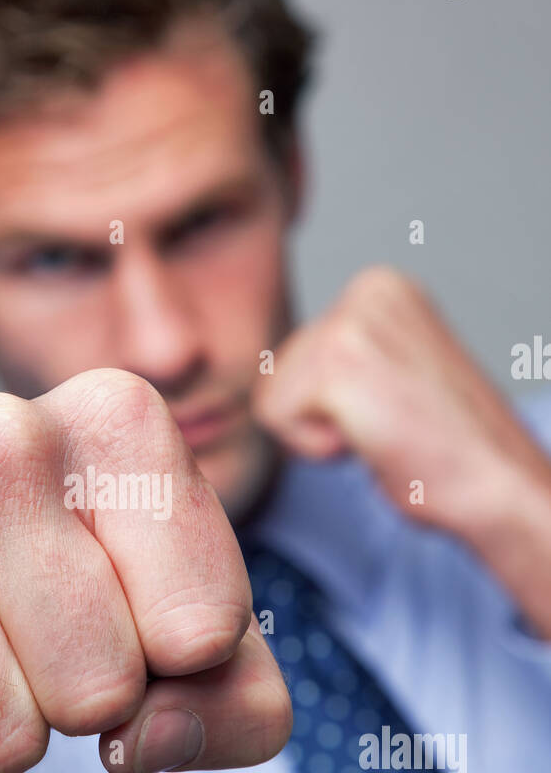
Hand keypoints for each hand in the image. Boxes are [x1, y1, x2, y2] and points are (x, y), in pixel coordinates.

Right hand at [0, 369, 291, 772]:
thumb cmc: (85, 592)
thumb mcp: (203, 637)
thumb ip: (237, 703)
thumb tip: (143, 740)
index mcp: (120, 422)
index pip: (203, 630)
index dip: (178, 664)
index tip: (133, 611)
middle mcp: (6, 434)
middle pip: (102, 689)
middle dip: (83, 702)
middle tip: (43, 638)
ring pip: (1, 739)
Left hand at [253, 265, 549, 534]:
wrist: (501, 486)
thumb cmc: (449, 451)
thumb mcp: (389, 377)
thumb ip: (341, 361)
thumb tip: (280, 374)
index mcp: (381, 287)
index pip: (293, 357)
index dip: (330, 407)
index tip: (393, 411)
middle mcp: (367, 288)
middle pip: (275, 373)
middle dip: (321, 417)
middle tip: (391, 426)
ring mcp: (353, 320)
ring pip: (271, 396)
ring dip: (319, 434)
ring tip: (385, 431)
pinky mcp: (338, 360)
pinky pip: (274, 419)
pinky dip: (317, 449)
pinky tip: (375, 440)